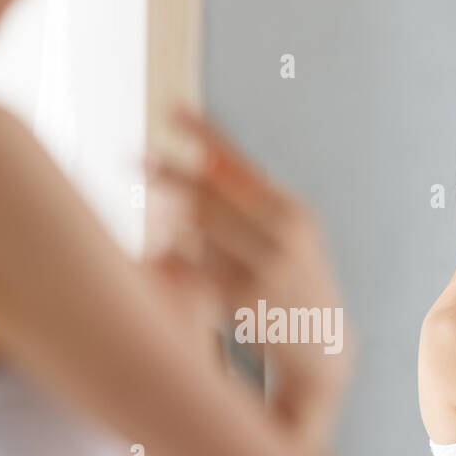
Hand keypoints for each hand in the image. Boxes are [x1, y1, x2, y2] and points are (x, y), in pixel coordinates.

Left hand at [143, 103, 353, 401]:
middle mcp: (283, 233)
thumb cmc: (293, 282)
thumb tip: (200, 158)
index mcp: (292, 210)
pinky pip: (193, 270)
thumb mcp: (286, 235)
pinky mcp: (245, 300)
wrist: (322, 348)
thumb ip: (247, 201)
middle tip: (133, 158)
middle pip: (213, 192)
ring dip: (165, 214)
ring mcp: (265, 266)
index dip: (204, 132)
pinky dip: (168, 258)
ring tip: (144, 206)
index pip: (241, 162)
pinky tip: (150, 251)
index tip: (170, 108)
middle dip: (169, 173)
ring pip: (200, 228)